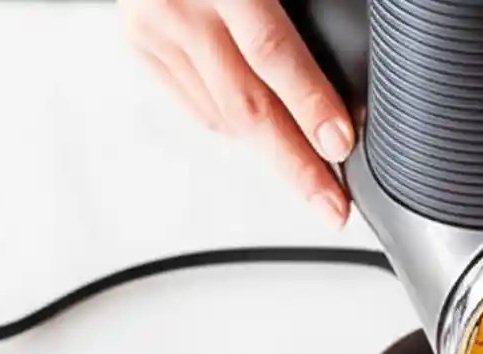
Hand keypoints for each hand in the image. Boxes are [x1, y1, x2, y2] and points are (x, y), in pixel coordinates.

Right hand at [120, 0, 353, 226]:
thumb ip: (296, 15)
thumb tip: (345, 85)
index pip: (271, 53)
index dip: (310, 103)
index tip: (341, 144)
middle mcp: (180, 7)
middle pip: (246, 103)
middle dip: (295, 163)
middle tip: (332, 204)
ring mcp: (152, 29)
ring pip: (224, 114)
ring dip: (273, 150)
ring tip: (313, 179)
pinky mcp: (137, 46)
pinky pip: (199, 107)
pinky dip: (238, 125)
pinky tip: (266, 133)